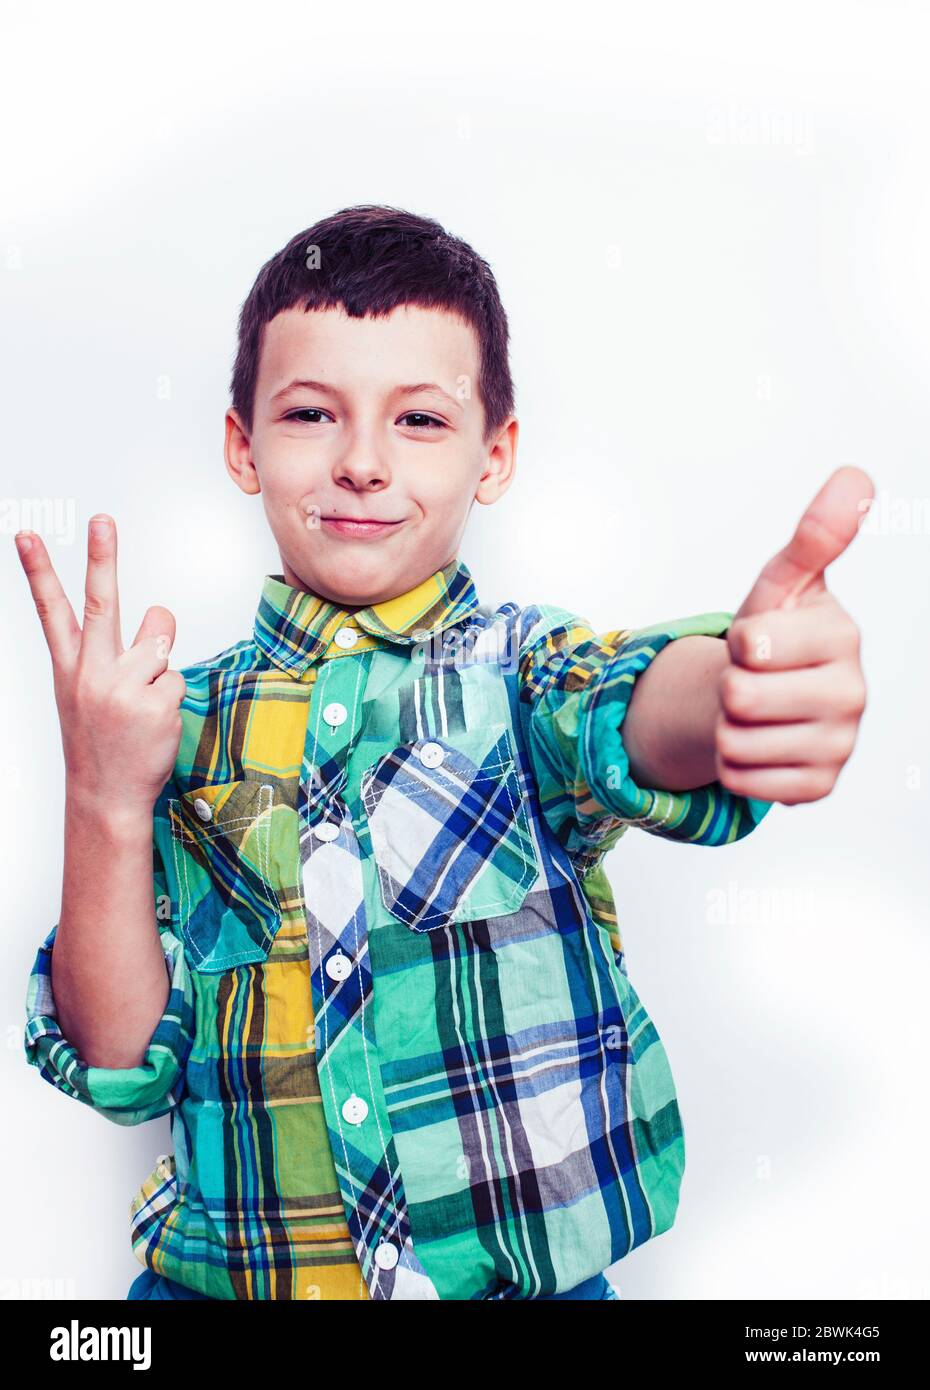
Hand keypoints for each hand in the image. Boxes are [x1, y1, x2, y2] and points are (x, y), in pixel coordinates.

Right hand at [15, 514, 185, 816]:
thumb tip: (157, 618)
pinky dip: (172, 695)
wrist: (105, 797)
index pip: (51, 611)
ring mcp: (124, 687)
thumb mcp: (85, 694)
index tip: (29, 536)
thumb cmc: (99, 741)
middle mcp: (93, 673)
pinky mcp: (156, 702)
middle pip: (102, 603)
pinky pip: (178, 677)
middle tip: (102, 520)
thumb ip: (112, 653)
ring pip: (160, 640)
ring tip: (140, 698)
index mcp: (70, 667)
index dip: (38, 571)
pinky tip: (153, 720)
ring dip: (159, 661)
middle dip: (102, 558)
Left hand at [714, 466, 871, 805]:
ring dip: (726, 728)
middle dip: (726, 687)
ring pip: (734, 744)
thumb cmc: (776, 630)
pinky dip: (734, 766)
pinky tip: (760, 745)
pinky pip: (742, 782)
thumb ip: (815, 536)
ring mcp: (840, 745)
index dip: (737, 642)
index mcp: (843, 636)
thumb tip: (855, 476)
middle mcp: (852, 694)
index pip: (750, 644)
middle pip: (738, 699)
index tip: (759, 639)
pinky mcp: (818, 787)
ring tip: (754, 711)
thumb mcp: (784, 583)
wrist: (770, 693)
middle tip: (751, 678)